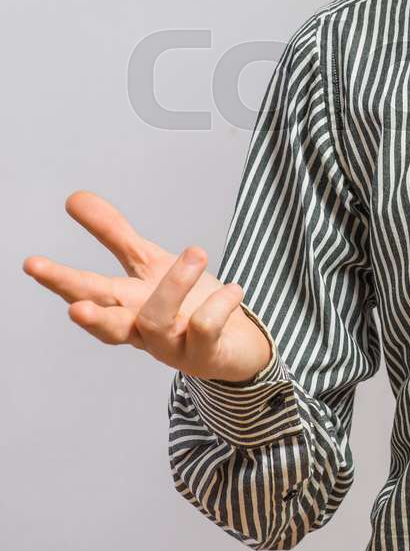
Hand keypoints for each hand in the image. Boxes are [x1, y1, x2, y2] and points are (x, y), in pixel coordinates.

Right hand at [23, 189, 273, 381]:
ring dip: (172, 287)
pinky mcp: (205, 353)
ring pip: (158, 321)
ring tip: (196, 253)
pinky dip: (218, 305)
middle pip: (109, 322)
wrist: (235, 344)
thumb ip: (112, 232)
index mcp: (126, 304)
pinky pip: (206, 328)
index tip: (32, 263)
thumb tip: (74, 198)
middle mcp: (143, 328)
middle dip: (90, 312)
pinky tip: (233, 289)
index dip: (60, 279)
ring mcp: (172, 344)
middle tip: (75, 307)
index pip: (88, 289)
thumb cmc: (188, 304)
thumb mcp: (149, 262)